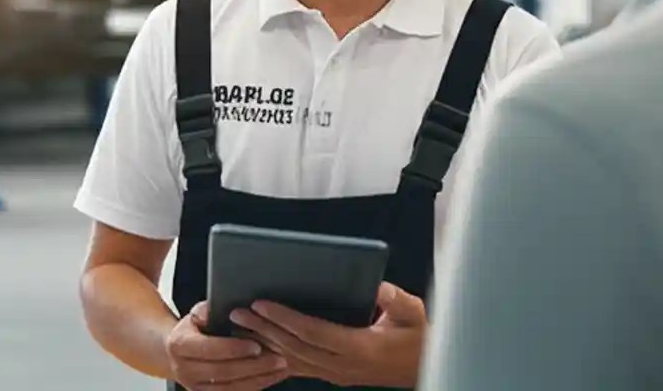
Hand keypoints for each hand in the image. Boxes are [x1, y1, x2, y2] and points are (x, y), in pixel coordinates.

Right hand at [165, 301, 291, 389]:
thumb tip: (213, 310)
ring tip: (280, 367)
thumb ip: (205, 310)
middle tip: (276, 357)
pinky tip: (271, 376)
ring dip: (258, 378)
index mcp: (179, 345)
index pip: (208, 349)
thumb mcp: (196, 314)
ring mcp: (194, 387)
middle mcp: (183, 370)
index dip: (233, 348)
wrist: (177, 354)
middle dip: (252, 365)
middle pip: (222, 372)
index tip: (255, 345)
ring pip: (230, 387)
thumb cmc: (193, 330)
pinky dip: (255, 385)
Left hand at [230, 282, 427, 387]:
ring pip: (293, 358)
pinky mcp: (334, 375)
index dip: (285, 318)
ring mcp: (336, 373)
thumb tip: (376, 288)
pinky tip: (260, 346)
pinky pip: (300, 367)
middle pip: (295, 346)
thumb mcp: (413, 312)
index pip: (313, 332)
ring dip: (265, 341)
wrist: (424, 367)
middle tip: (238, 311)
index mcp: (359, 348)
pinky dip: (277, 356)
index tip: (262, 304)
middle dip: (264, 328)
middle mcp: (343, 365)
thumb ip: (394, 300)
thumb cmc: (418, 337)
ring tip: (240, 325)